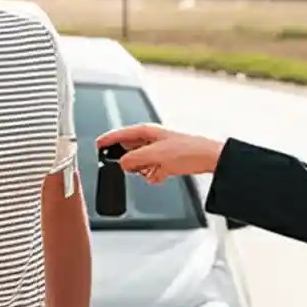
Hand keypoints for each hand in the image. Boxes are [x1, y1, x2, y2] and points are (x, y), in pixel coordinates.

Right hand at [95, 123, 224, 183]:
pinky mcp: (166, 161)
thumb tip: (122, 164)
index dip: (107, 140)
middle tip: (131, 167)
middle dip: (129, 161)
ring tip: (151, 171)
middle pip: (129, 150)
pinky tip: (159, 175)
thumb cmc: (188, 150)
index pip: (119, 134)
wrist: (209, 158)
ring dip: (142, 170)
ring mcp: (158, 150)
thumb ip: (133, 159)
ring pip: (139, 162)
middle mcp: (151, 139)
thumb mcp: (154, 155)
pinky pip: (151, 170)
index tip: (97, 146)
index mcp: (146, 131)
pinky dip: (153, 175)